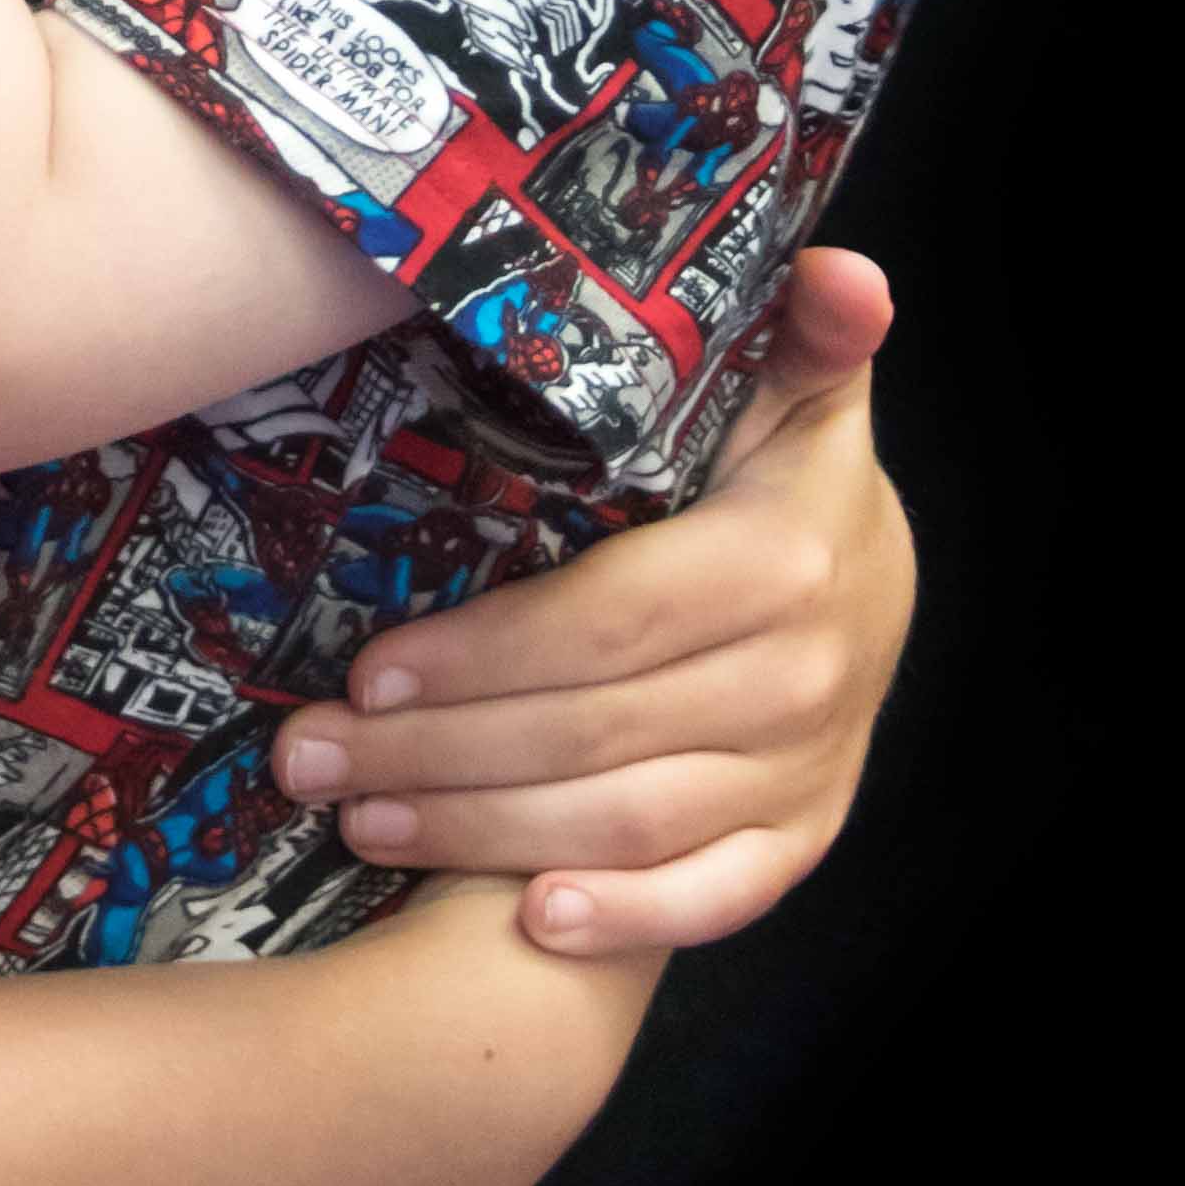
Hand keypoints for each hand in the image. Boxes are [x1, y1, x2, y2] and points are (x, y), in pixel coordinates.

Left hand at [271, 244, 912, 959]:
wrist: (879, 574)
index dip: (484, 653)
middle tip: (305, 755)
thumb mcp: (789, 382)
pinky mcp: (801, 837)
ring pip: (626, 822)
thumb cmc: (782, 463)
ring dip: (481, 832)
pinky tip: (528, 917)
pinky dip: (629, 919)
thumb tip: (838, 266)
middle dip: (434, 751)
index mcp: (779, 558)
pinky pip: (716, 894)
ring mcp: (803, 769)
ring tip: (356, 816)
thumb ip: (797, 328)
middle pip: (591, 734)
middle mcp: (798, 676)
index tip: (366, 668)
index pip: (606, 622)